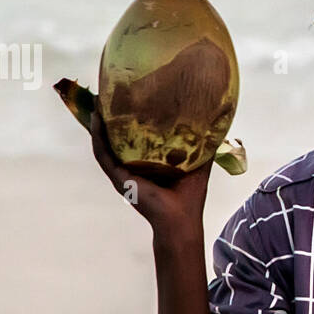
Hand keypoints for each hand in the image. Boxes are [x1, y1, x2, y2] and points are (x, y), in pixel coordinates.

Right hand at [90, 97, 211, 232]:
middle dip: (111, 117)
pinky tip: (96, 119)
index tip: (129, 97)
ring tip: (98, 102)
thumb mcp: (199, 162)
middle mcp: (133, 166)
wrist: (181, 218)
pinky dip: (98, 137)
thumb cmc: (190, 195)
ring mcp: (123, 173)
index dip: (131, 119)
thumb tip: (216, 123)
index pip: (136, 137)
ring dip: (99, 123)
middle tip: (108, 94)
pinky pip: (103, 154)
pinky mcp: (118, 178)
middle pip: (116, 138)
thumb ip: (205, 145)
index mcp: (148, 163)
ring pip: (105, 143)